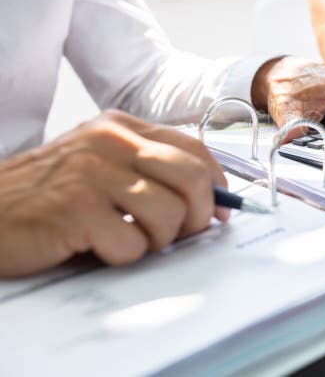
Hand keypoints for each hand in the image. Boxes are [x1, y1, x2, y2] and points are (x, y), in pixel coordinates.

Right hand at [0, 111, 227, 277]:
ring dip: (159, 241)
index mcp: (120, 126)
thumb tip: (212, 199)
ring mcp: (91, 173)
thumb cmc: (45, 194)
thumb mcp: (97, 163)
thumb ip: (148, 169)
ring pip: (170, 214)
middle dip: (200, 216)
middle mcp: (109, 142)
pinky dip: (124, 256)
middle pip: (193, 179)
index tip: (220, 211)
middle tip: (184, 235)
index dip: (218, 184)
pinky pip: (133, 244)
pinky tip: (98, 247)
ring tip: (131, 240)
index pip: (195, 149)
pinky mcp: (75, 209)